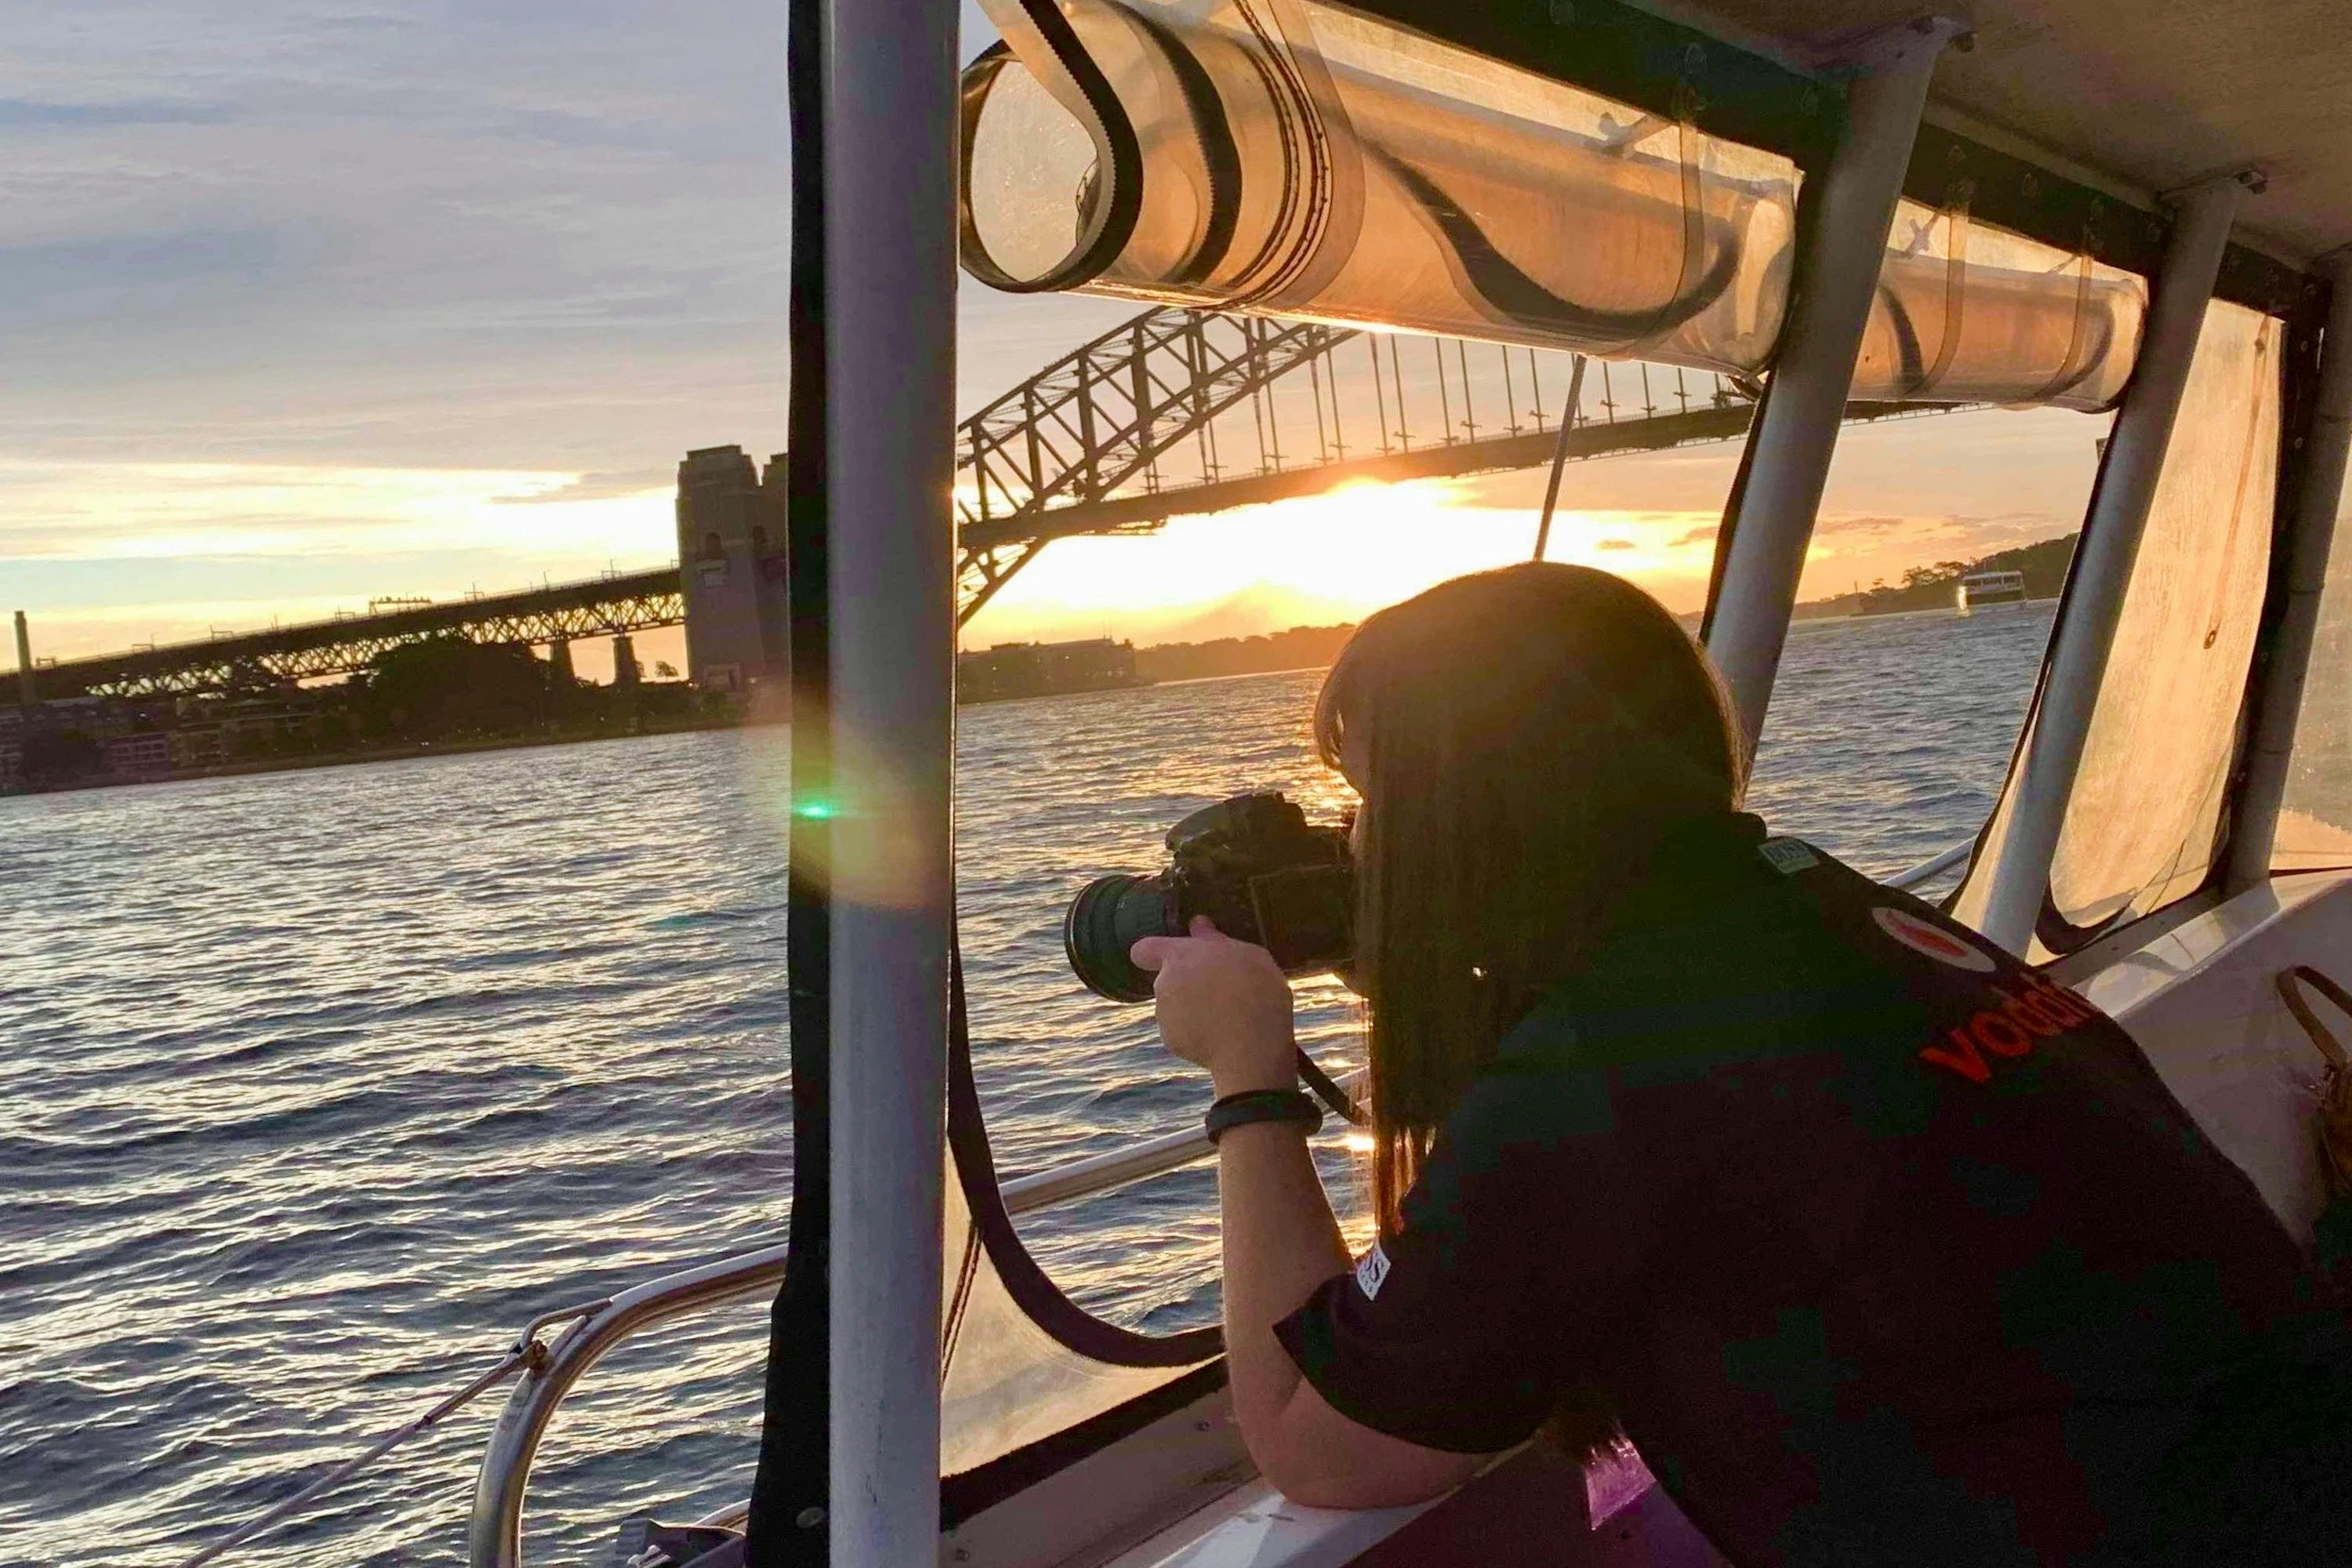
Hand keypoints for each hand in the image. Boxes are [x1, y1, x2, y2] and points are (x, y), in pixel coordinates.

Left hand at [1130, 916, 1297, 1095]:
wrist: (1250, 1045)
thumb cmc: (1255, 991)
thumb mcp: (1247, 954)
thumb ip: (1216, 938)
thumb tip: (1197, 924)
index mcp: (1180, 956)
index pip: (1144, 948)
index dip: (1153, 953)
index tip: (1170, 957)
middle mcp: (1164, 982)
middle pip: (1169, 979)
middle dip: (1188, 984)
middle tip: (1221, 991)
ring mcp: (1164, 1014)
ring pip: (1176, 1006)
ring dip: (1194, 1009)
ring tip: (1227, 1016)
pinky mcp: (1170, 1041)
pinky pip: (1182, 1032)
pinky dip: (1196, 1033)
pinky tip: (1222, 1036)